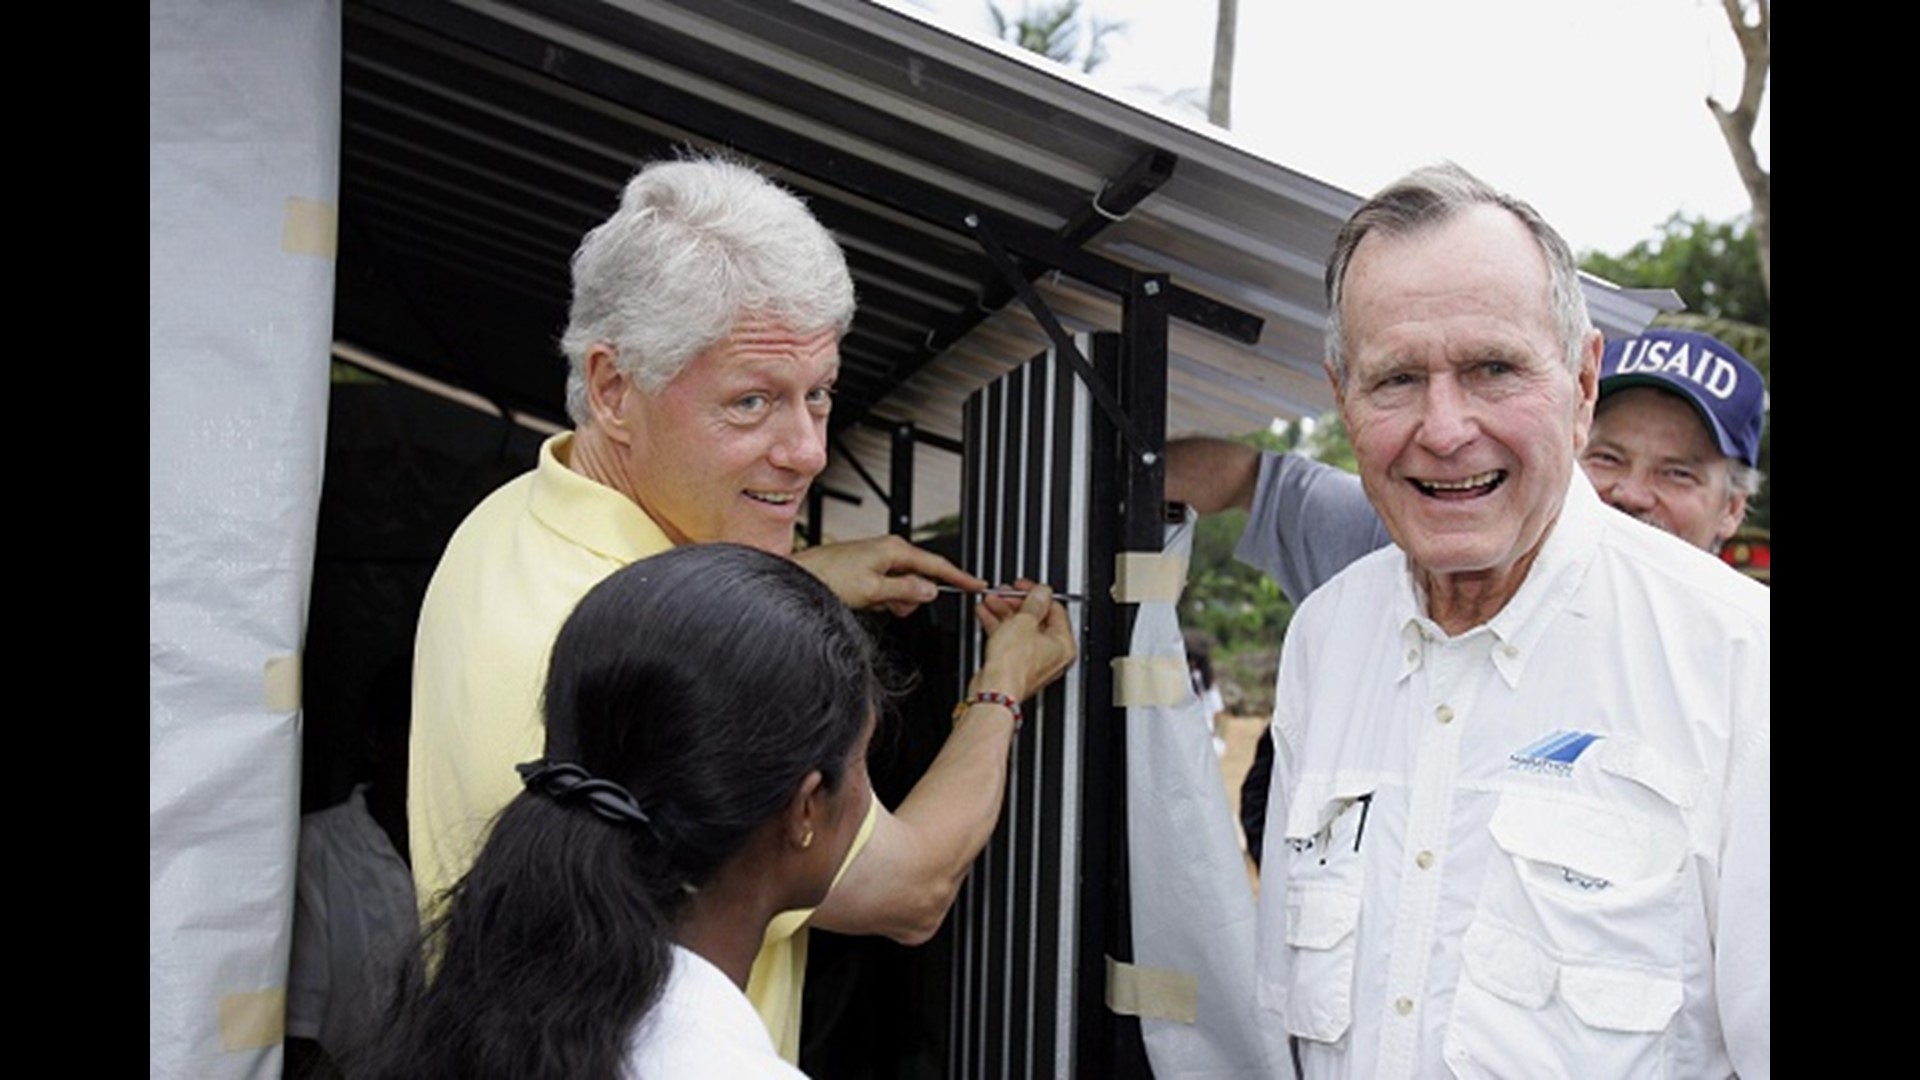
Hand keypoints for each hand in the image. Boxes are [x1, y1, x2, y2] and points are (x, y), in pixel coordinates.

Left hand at [792, 535, 985, 616]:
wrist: (799, 579)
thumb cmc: (828, 578)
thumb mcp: (874, 590)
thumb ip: (906, 590)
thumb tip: (929, 591)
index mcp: (894, 549)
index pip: (937, 564)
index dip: (959, 577)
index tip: (976, 585)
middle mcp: (887, 550)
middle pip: (919, 578)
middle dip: (912, 597)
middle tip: (893, 606)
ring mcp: (876, 559)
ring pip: (903, 586)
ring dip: (895, 600)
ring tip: (874, 603)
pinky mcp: (866, 569)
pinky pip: (887, 588)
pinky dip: (883, 599)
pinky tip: (867, 602)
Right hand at [972, 580, 1076, 701]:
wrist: (993, 690)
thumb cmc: (1013, 665)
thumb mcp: (1024, 621)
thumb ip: (1034, 603)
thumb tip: (1042, 592)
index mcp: (1063, 645)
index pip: (1055, 610)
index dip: (1037, 594)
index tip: (1023, 587)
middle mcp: (1051, 655)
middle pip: (1037, 619)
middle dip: (1017, 603)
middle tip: (1005, 593)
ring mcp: (1032, 662)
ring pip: (1020, 629)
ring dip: (1004, 611)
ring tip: (991, 600)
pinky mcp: (1014, 666)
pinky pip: (1009, 641)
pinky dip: (998, 626)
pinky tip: (986, 614)